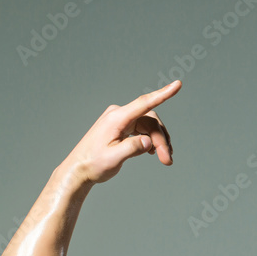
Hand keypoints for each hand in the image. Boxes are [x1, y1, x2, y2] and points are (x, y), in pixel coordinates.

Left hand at [64, 81, 179, 183]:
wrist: (78, 170)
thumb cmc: (93, 164)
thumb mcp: (113, 158)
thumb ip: (132, 148)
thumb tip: (149, 141)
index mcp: (116, 118)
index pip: (144, 103)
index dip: (163, 94)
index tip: (177, 85)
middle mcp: (119, 115)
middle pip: (151, 121)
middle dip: (162, 139)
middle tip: (168, 160)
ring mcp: (120, 120)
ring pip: (149, 126)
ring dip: (159, 141)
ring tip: (164, 159)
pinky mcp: (122, 127)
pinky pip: (143, 129)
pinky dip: (151, 140)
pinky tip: (153, 152)